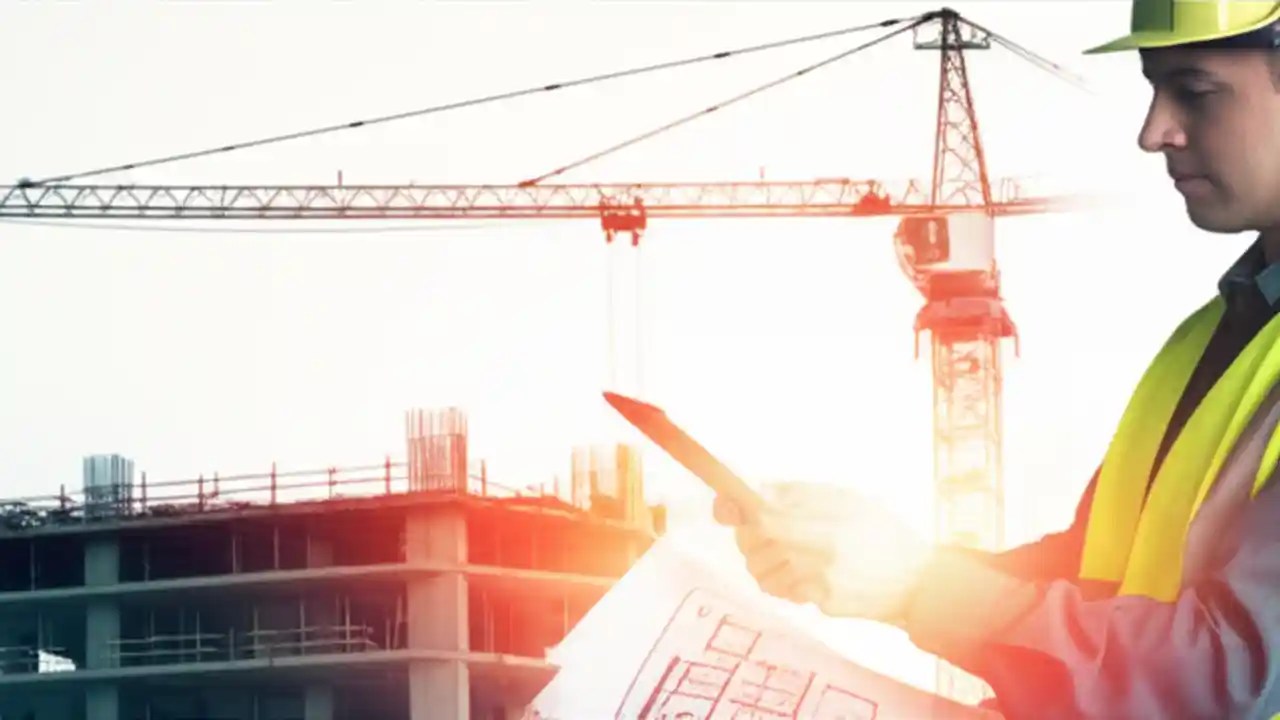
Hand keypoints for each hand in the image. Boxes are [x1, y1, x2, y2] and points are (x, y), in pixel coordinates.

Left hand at [713, 481, 932, 623]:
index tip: (731, 508)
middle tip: (761, 533)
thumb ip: (799, 494)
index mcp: (826, 523)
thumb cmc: (880, 531)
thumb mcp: (846, 498)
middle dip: (750, 540)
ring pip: (764, 576)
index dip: (742, 514)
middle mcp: (822, 555)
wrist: (920, 579)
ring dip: (766, 565)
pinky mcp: (826, 605)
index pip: (764, 519)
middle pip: (755, 549)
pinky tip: (806, 574)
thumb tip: (756, 491)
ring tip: (786, 555)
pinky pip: (788, 593)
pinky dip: (788, 584)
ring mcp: (822, 584)